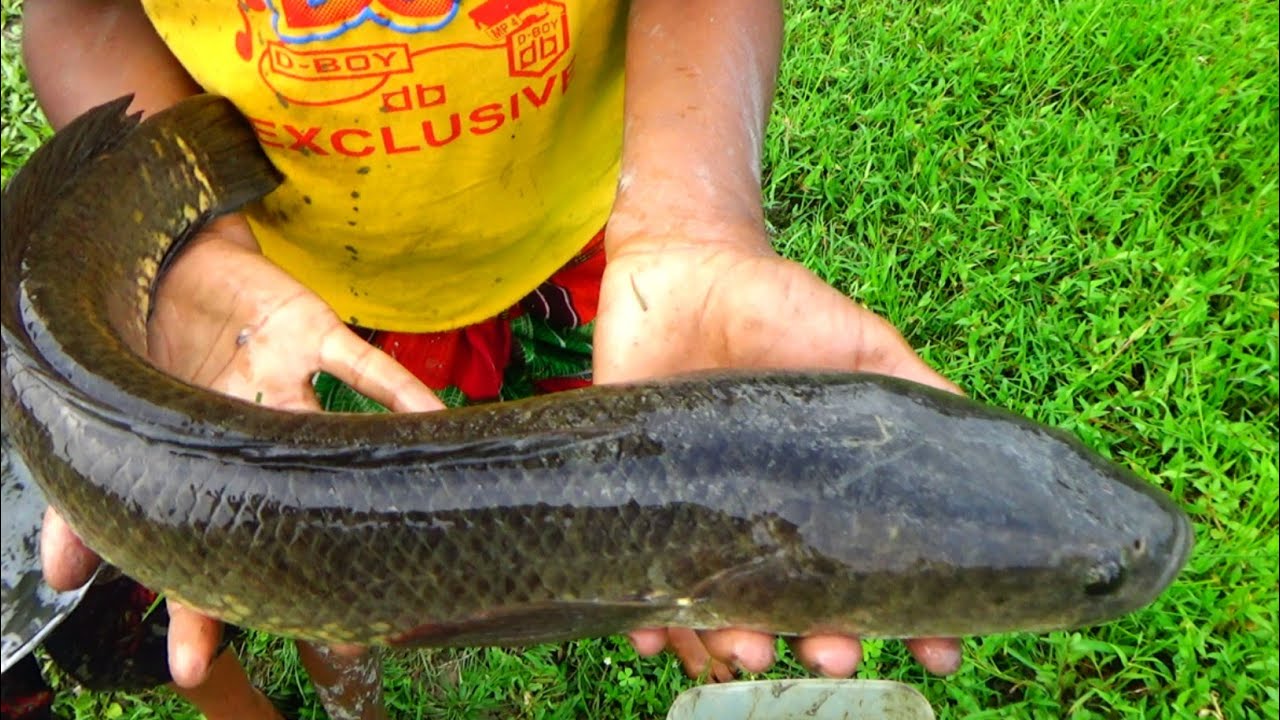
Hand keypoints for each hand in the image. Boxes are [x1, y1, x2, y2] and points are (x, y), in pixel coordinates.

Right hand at [40, 215, 441, 686]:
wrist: (156, 252)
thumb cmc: (133, 344)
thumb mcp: (100, 419)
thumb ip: (81, 493)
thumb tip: (58, 579)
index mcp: (204, 456)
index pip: (200, 544)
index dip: (195, 609)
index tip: (193, 670)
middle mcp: (254, 431)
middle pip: (284, 510)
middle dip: (309, 567)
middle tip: (348, 637)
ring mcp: (284, 383)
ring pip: (331, 443)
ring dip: (366, 483)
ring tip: (407, 538)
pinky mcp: (308, 330)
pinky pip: (362, 367)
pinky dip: (397, 391)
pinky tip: (434, 421)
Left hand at [593, 227, 963, 680]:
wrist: (681, 268)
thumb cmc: (778, 306)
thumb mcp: (862, 346)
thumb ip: (914, 393)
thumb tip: (989, 448)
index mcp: (824, 496)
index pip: (873, 575)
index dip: (913, 620)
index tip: (939, 650)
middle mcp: (767, 521)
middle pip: (799, 612)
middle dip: (821, 645)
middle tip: (830, 655)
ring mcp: (701, 518)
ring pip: (723, 613)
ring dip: (737, 645)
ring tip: (744, 652)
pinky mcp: (637, 505)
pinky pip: (641, 582)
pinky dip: (651, 620)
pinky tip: (658, 635)